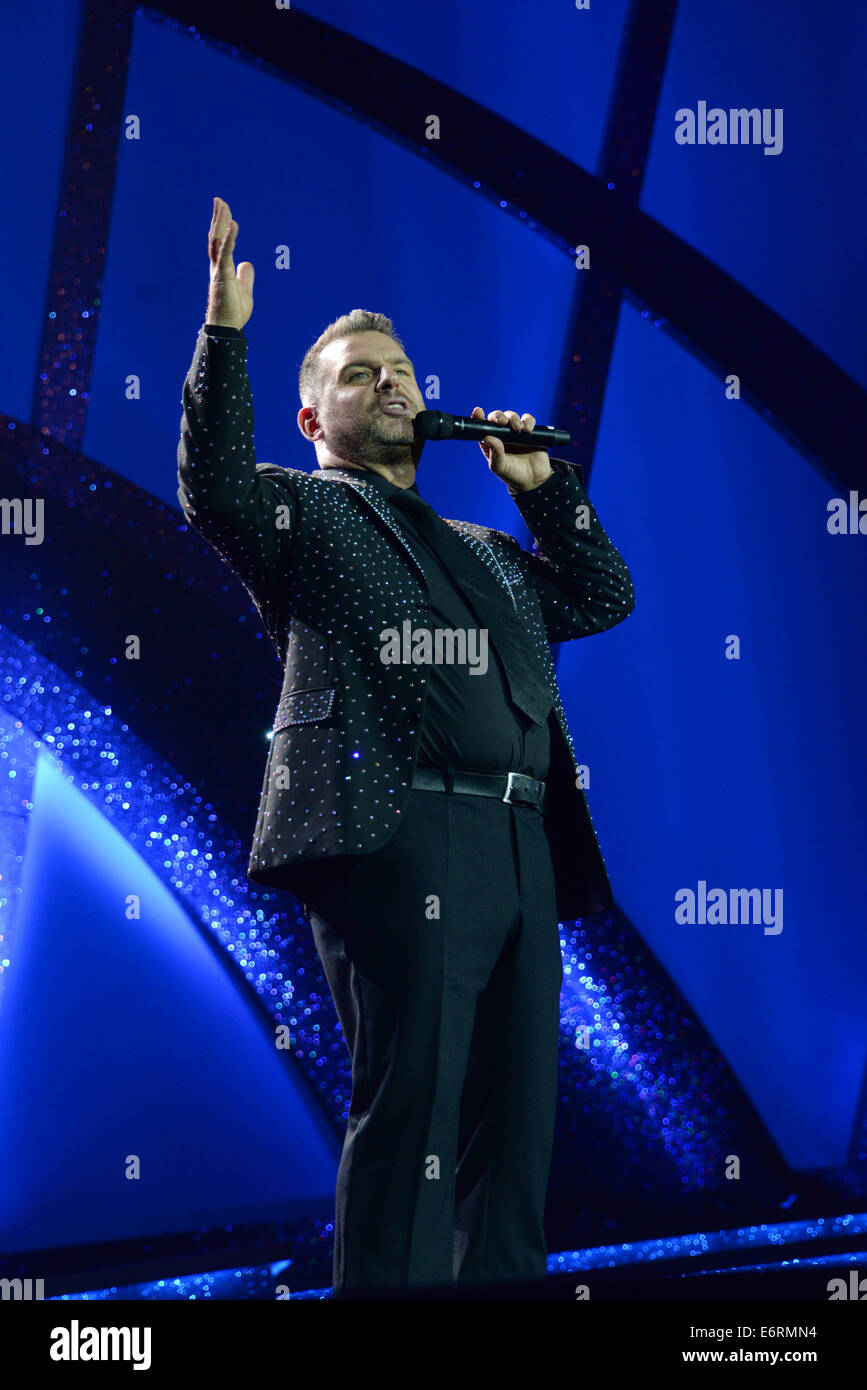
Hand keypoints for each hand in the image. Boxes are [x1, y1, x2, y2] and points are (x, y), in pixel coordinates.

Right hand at [206, 196, 253, 329]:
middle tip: (219, 200)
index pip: (221, 242)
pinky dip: (229, 238)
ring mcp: (219, 270)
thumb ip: (246, 275)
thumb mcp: (244, 289)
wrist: (227, 327)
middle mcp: (217, 266)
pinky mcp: (222, 275)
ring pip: (217, 240)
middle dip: (219, 218)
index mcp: (222, 268)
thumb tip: (247, 263)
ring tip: (223, 205)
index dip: (222, 226)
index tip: (223, 210)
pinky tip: (233, 225)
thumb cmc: (233, 311)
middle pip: (216, 236)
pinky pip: (226, 253)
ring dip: (221, 222)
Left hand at [471, 407, 553, 492]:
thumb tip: (488, 437)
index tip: (478, 411)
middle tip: (503, 422)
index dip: (479, 417)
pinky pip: (528, 420)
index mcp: (490, 441)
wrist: (533, 480)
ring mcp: (516, 432)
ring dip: (514, 418)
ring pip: (512, 415)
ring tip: (518, 429)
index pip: (482, 426)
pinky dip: (528, 421)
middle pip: (497, 417)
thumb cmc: (512, 474)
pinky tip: (527, 429)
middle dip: (499, 416)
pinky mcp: (530, 431)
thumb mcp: (500, 466)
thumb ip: (495, 453)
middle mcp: (502, 434)